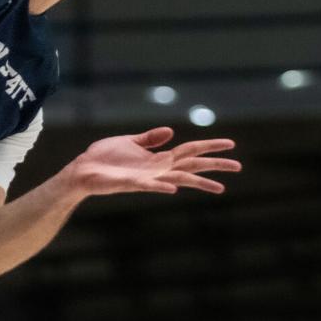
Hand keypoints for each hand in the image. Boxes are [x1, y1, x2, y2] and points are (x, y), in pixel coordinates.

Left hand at [65, 127, 239, 196]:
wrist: (81, 170)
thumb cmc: (103, 158)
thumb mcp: (129, 142)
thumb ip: (150, 139)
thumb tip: (171, 132)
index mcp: (159, 159)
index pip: (191, 151)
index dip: (211, 147)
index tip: (231, 144)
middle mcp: (158, 170)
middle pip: (193, 166)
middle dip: (215, 166)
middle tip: (239, 166)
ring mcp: (147, 178)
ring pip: (179, 179)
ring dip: (198, 182)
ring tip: (219, 187)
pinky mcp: (131, 183)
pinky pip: (149, 186)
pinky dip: (161, 186)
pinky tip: (174, 188)